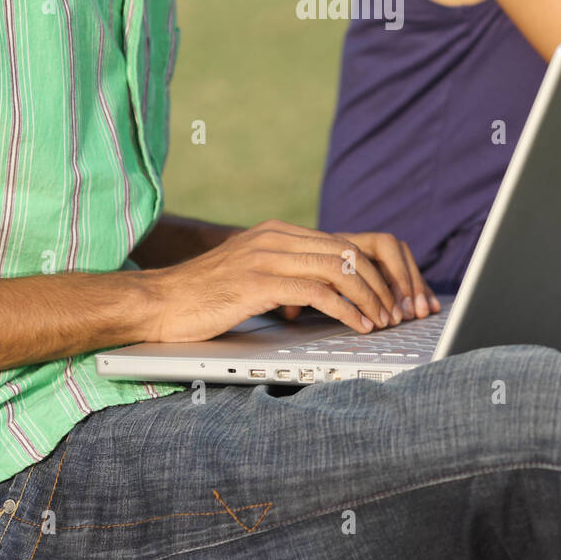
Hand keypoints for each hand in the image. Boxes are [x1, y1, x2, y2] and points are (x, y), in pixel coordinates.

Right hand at [141, 219, 437, 343]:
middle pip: (351, 252)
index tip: (398, 296)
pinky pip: (318, 291)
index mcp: (280, 233)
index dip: (379, 269)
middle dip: (384, 283)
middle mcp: (278, 237)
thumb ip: (287, 278)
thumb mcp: (253, 278)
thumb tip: (328, 299)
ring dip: (371, 297)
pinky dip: (347, 309)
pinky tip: (359, 326)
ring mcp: (268, 256)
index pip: (346, 242)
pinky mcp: (259, 280)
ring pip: (340, 268)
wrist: (158, 302)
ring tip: (386, 321)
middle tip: (402, 312)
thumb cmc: (204, 299)